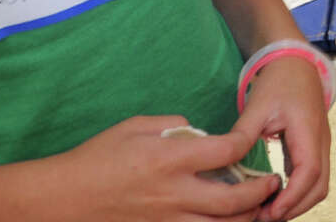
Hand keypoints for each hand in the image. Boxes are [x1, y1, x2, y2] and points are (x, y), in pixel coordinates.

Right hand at [54, 114, 277, 221]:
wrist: (62, 199)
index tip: (254, 142)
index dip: (248, 145)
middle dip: (261, 193)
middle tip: (273, 184)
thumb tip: (198, 131)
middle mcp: (174, 193)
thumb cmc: (97, 157)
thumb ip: (174, 124)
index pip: (227, 151)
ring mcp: (167, 220)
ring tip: (258, 208)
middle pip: (233, 201)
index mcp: (171, 158)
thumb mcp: (135, 125)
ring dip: (245, 219)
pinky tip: (226, 221)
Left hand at [233, 56, 331, 220]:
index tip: (270, 212)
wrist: (296, 63)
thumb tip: (227, 165)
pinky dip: (297, 193)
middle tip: (263, 217)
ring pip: (319, 186)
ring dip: (297, 203)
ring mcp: (321, 145)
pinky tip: (274, 198)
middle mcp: (321, 141)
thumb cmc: (279, 81)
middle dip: (295, 208)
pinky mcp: (315, 148)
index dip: (291, 197)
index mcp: (308, 129)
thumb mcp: (257, 106)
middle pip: (320, 187)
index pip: (309, 172)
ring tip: (267, 211)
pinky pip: (313, 178)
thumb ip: (242, 136)